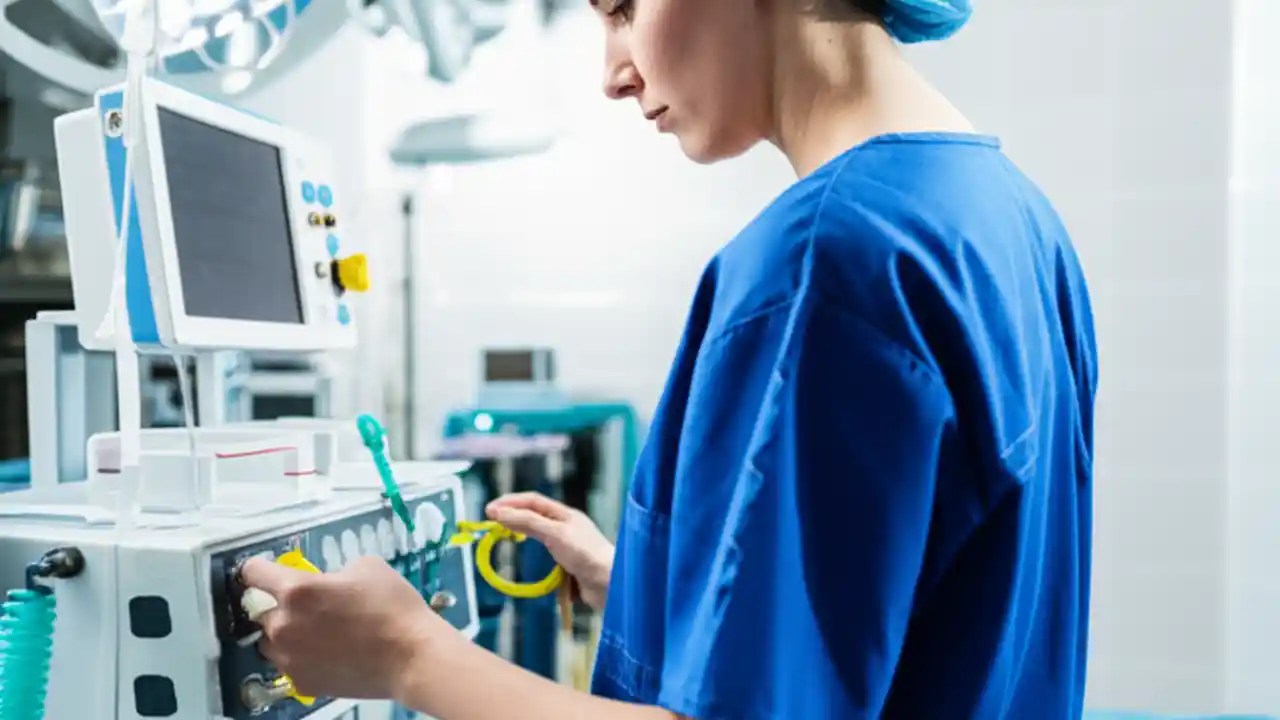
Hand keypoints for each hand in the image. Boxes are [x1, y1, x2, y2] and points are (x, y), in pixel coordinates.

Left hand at [239, 556, 461, 701]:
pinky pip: (289, 665)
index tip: (265, 571)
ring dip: (284, 634)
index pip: (253, 572)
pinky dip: (301, 658)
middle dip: (278, 606)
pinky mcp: (301, 683)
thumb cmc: (392, 606)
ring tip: (315, 634)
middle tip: (308, 607)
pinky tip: (327, 655)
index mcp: (296, 590)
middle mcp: (282, 625)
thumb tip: (326, 583)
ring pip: (270, 642)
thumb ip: (333, 573)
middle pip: (260, 611)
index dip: (259, 568)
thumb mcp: (366, 567)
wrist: (412, 656)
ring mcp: (289, 659)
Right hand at [486, 492, 614, 609]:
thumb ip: (527, 522)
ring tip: (503, 538)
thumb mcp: (554, 533)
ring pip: (539, 537)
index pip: (533, 501)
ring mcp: (567, 547)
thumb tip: (498, 512)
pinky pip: (545, 559)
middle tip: (491, 522)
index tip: (489, 509)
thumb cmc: (585, 553)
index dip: (510, 502)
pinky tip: (525, 564)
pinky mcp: (567, 567)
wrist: (609, 584)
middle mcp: (566, 528)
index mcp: (565, 515)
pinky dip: (532, 560)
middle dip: (513, 517)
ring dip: (522, 535)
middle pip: (534, 517)